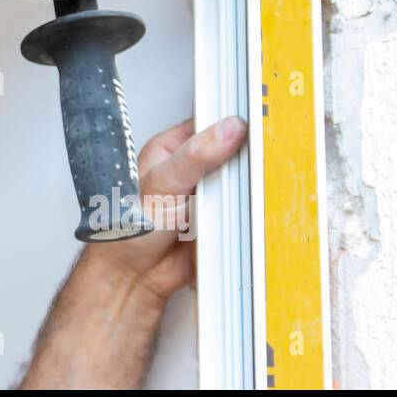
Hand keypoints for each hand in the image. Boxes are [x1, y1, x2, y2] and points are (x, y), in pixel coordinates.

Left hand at [83, 116, 247, 301]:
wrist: (134, 276)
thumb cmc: (129, 229)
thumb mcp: (164, 182)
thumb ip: (196, 156)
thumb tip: (228, 129)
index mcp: (171, 149)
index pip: (210, 123)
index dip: (234, 122)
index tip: (259, 121)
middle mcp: (190, 169)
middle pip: (232, 153)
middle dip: (248, 158)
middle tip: (266, 157)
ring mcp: (207, 195)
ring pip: (242, 182)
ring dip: (252, 187)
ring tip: (262, 185)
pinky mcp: (220, 220)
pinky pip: (244, 211)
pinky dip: (252, 212)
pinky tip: (257, 209)